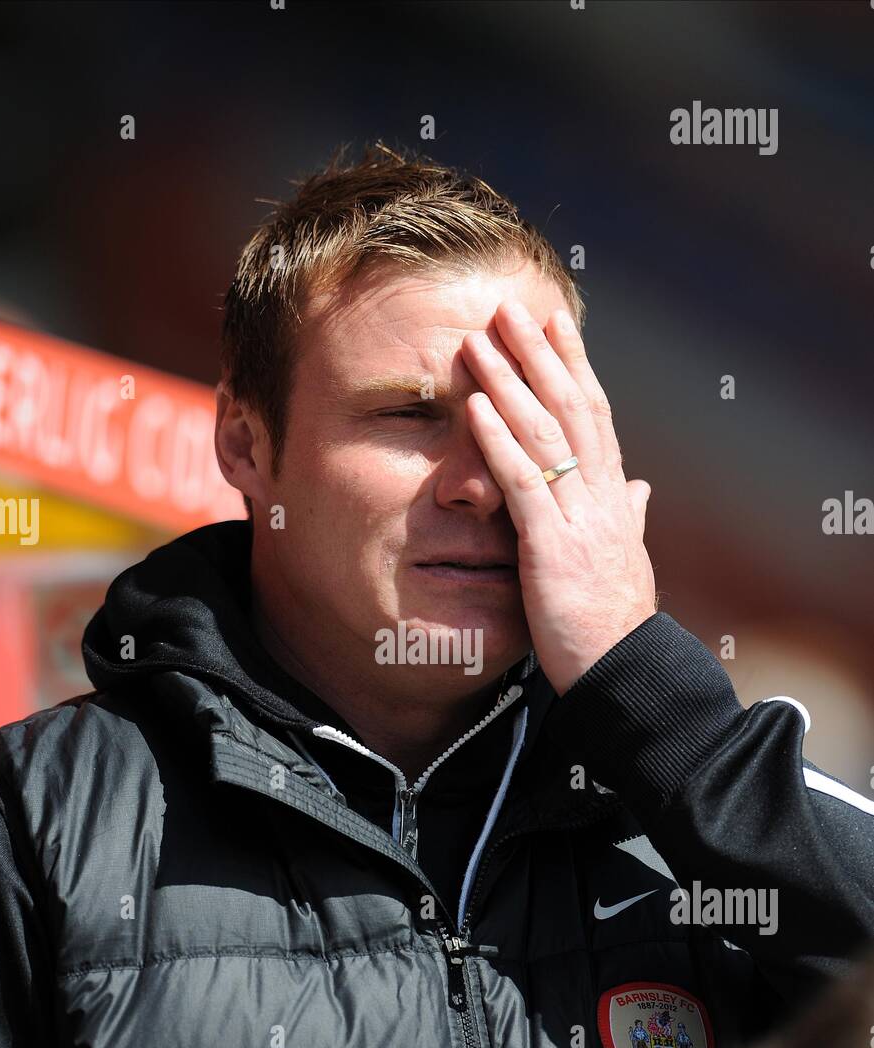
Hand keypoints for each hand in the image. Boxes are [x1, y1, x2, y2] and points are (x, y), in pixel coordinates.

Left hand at [461, 299, 657, 694]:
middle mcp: (602, 496)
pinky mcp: (552, 547)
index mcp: (614, 498)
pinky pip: (524, 484)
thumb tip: (639, 488)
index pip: (595, 416)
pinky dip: (499, 442)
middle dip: (540, 355)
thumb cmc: (617, 622)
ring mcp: (579, 519)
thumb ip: (628, 517)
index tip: (555, 323)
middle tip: (510, 307)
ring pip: (546, 435)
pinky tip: (475, 408)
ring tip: (482, 340)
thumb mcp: (624, 560)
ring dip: (512, 383)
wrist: (625, 672)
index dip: (574, 366)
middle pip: (572, 408)